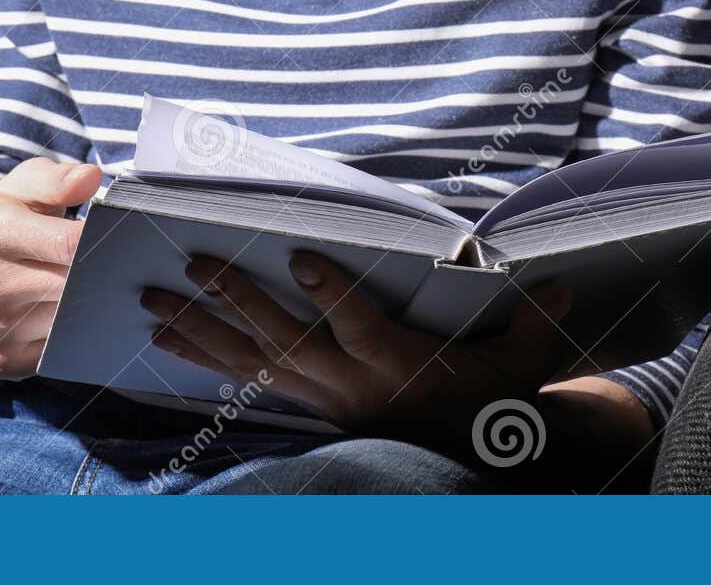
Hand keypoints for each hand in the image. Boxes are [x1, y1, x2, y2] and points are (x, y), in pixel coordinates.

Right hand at [0, 157, 101, 379]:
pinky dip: (68, 335)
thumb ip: (54, 180)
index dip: (99, 240)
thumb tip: (91, 177)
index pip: (66, 243)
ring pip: (68, 322)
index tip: (116, 237)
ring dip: (85, 307)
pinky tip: (67, 316)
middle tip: (111, 264)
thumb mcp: (13, 191)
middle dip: (97, 274)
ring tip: (88, 287)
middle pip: (71, 285)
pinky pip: (56, 352)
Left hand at [140, 250, 572, 443]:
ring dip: (201, 329)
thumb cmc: (492, 398)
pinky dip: (202, 356)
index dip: (330, 294)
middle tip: (196, 262)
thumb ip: (535, 326)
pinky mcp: (304, 399)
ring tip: (152, 300)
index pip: (362, 328)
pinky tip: (163, 337)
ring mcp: (321, 394)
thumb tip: (558, 287)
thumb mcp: (523, 366)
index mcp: (401, 366)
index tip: (299, 254)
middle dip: (239, 301)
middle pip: (286, 341)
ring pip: (253, 359)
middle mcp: (351, 383)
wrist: (469, 456)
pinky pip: (244, 377)